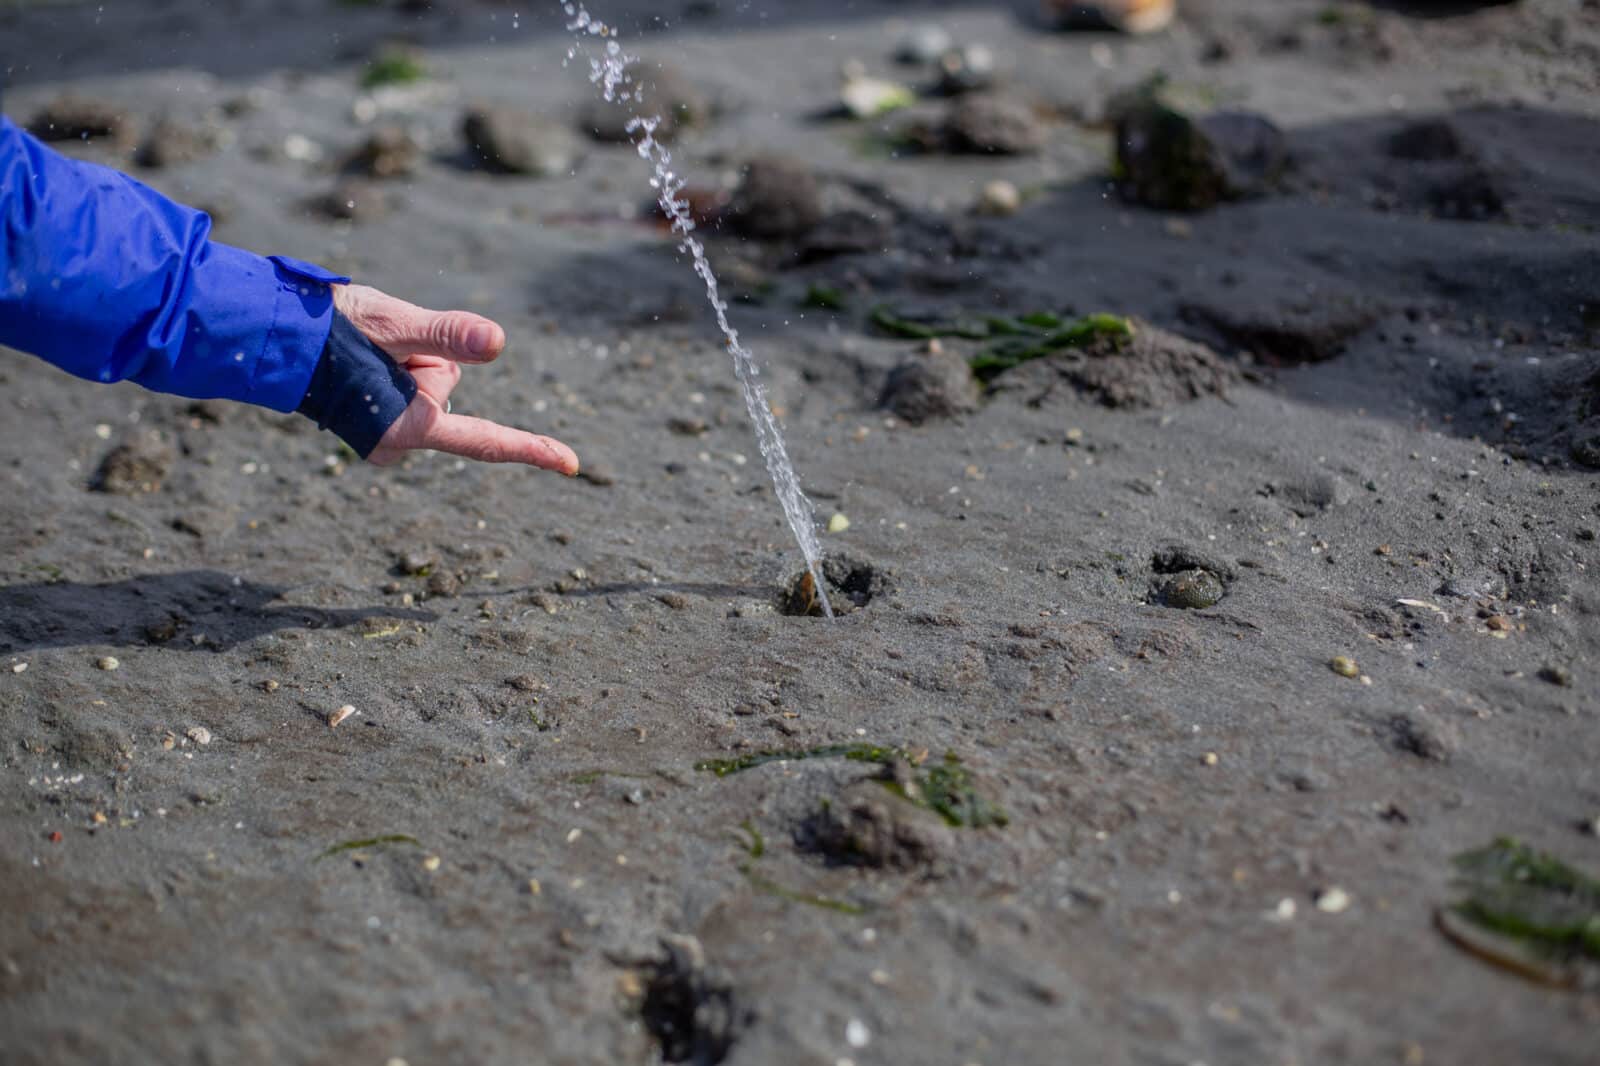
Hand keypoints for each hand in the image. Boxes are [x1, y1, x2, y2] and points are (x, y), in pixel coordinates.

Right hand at [331, 284, 578, 473]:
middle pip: (448, 388)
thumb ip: (446, 334)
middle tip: (377, 348)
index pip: (485, 439)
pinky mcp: (381, 419)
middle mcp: (401, 438)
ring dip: (407, 360)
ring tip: (363, 351)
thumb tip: (497, 342)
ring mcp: (390, 432)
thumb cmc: (326, 329)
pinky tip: (364, 358)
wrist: (271, 334)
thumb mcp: (392, 323)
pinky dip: (398, 365)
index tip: (572, 463)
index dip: (531, 448)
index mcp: (408, 427)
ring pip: (432, 383)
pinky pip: (414, 384)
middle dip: (425, 362)